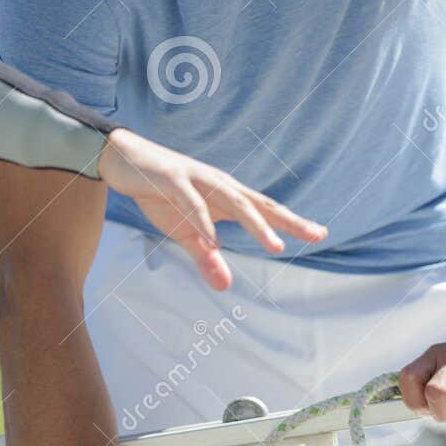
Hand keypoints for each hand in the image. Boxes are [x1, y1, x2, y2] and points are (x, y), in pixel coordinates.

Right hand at [97, 127, 325, 288]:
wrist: (124, 160)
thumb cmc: (160, 194)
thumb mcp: (183, 232)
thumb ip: (205, 256)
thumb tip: (226, 286)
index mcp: (225, 196)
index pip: (265, 209)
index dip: (292, 222)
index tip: (320, 234)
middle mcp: (219, 185)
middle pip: (259, 204)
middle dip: (287, 221)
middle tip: (315, 235)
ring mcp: (198, 180)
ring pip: (234, 202)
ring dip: (256, 224)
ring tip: (274, 245)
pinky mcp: (173, 179)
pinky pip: (192, 203)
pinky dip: (204, 221)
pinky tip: (214, 239)